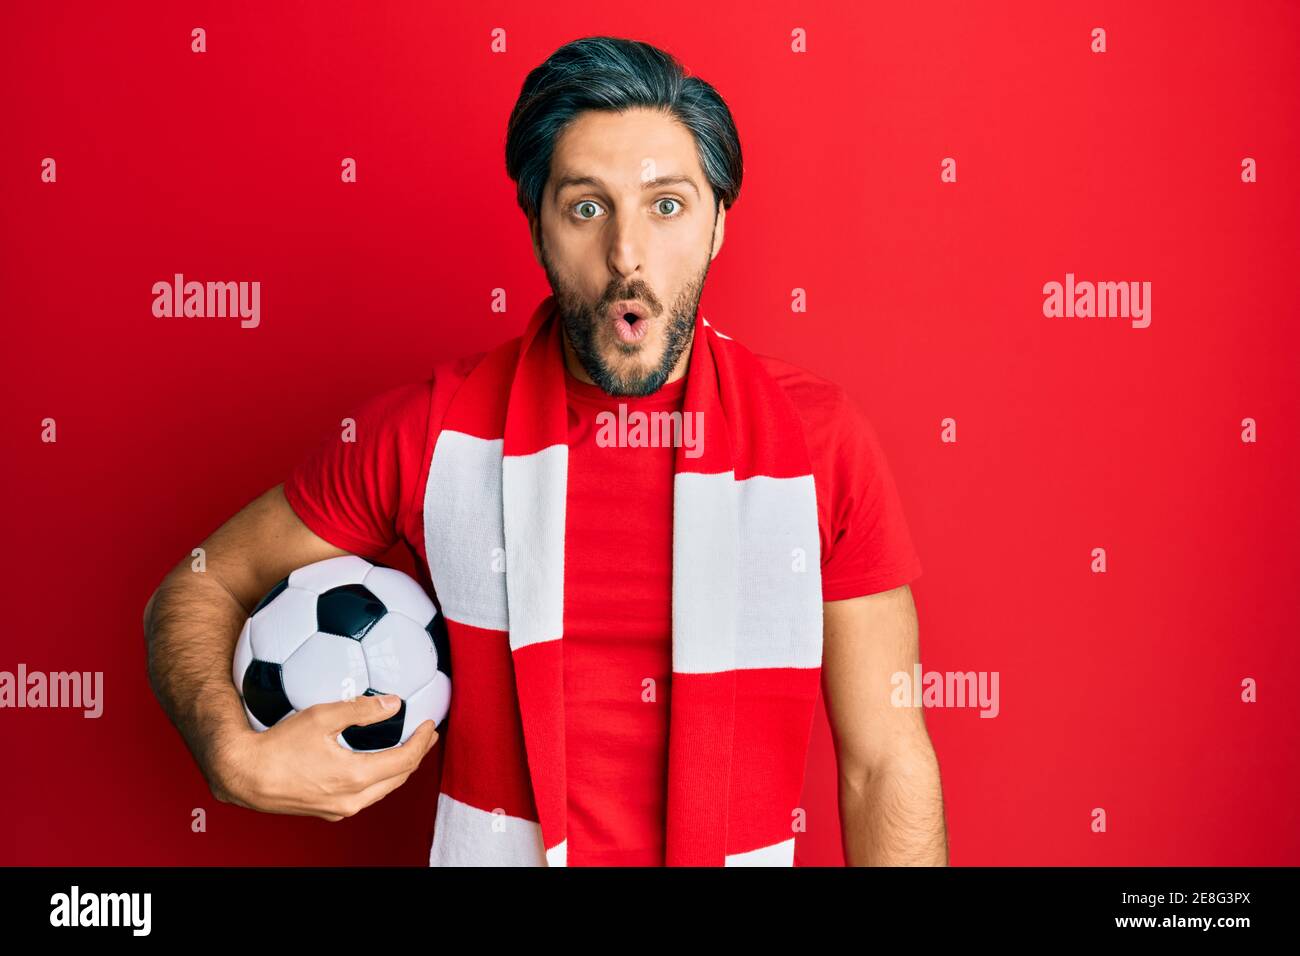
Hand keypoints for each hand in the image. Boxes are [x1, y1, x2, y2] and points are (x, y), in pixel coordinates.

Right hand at [210, 693, 439, 821]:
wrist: (243, 775)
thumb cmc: (277, 745)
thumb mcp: (321, 716)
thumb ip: (361, 709)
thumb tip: (394, 703)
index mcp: (356, 777)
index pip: (406, 760)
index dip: (422, 741)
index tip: (430, 723)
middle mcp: (352, 800)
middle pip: (398, 778)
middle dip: (417, 755)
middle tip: (426, 735)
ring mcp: (339, 809)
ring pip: (382, 790)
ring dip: (398, 769)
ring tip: (407, 748)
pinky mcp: (327, 811)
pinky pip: (363, 796)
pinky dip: (378, 778)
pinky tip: (374, 763)